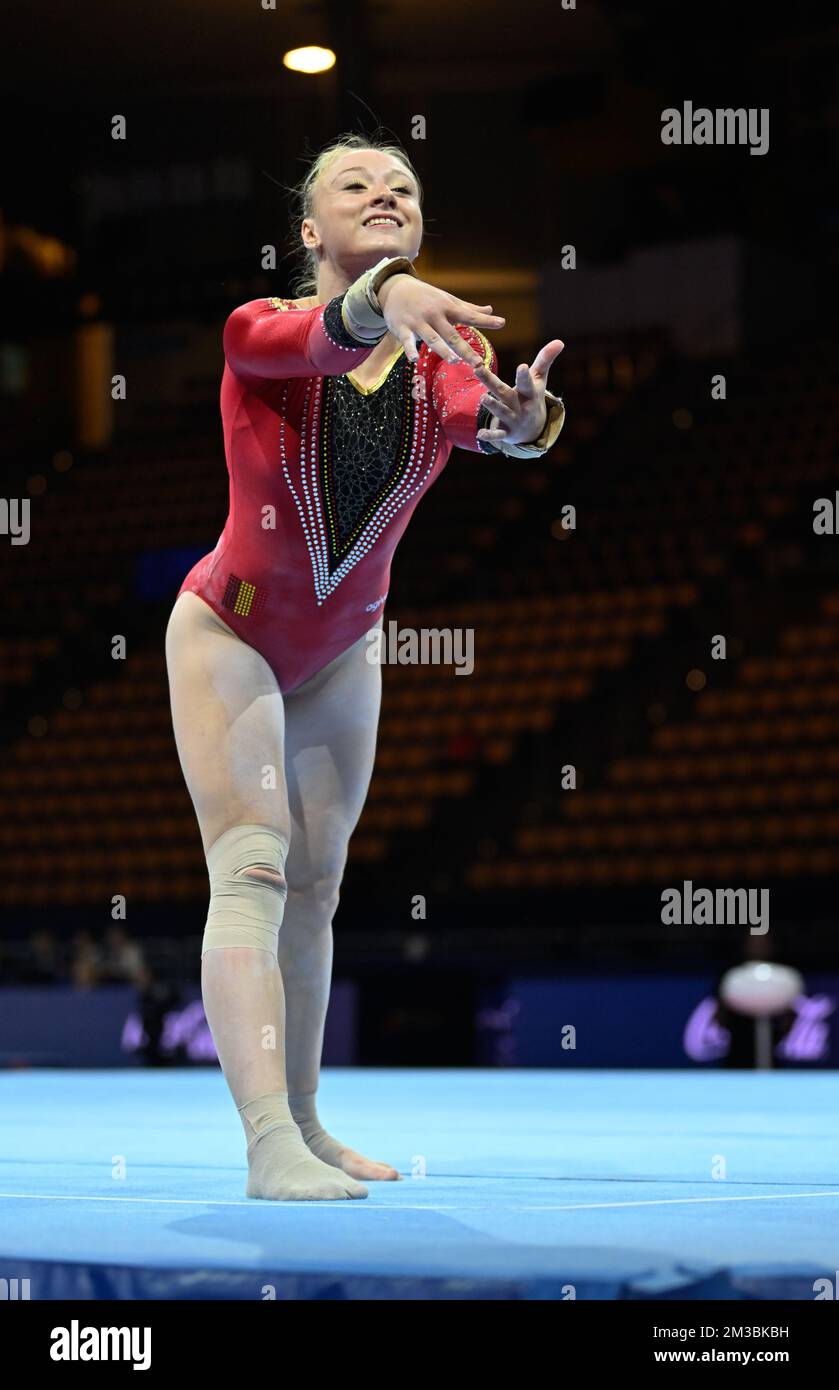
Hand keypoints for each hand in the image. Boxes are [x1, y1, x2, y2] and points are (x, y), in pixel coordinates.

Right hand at [376, 274, 504, 366]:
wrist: (396, 289)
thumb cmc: (426, 297)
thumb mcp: (447, 300)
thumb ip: (469, 309)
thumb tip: (491, 310)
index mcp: (447, 308)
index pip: (469, 315)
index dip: (485, 321)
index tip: (501, 323)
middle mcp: (435, 315)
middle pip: (452, 335)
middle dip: (466, 350)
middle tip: (478, 363)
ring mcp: (418, 322)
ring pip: (433, 339)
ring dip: (444, 351)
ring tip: (456, 361)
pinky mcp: (402, 328)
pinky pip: (407, 341)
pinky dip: (410, 350)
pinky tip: (414, 360)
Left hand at [474, 339, 564, 446]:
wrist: (534, 428)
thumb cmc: (533, 396)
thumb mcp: (540, 379)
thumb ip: (545, 359)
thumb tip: (560, 341)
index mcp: (528, 392)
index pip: (526, 382)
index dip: (524, 376)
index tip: (522, 366)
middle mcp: (520, 406)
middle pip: (503, 392)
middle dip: (492, 383)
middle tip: (479, 370)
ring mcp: (512, 420)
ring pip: (501, 412)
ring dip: (492, 406)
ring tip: (482, 399)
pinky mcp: (505, 432)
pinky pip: (497, 435)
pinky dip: (490, 436)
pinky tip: (480, 434)